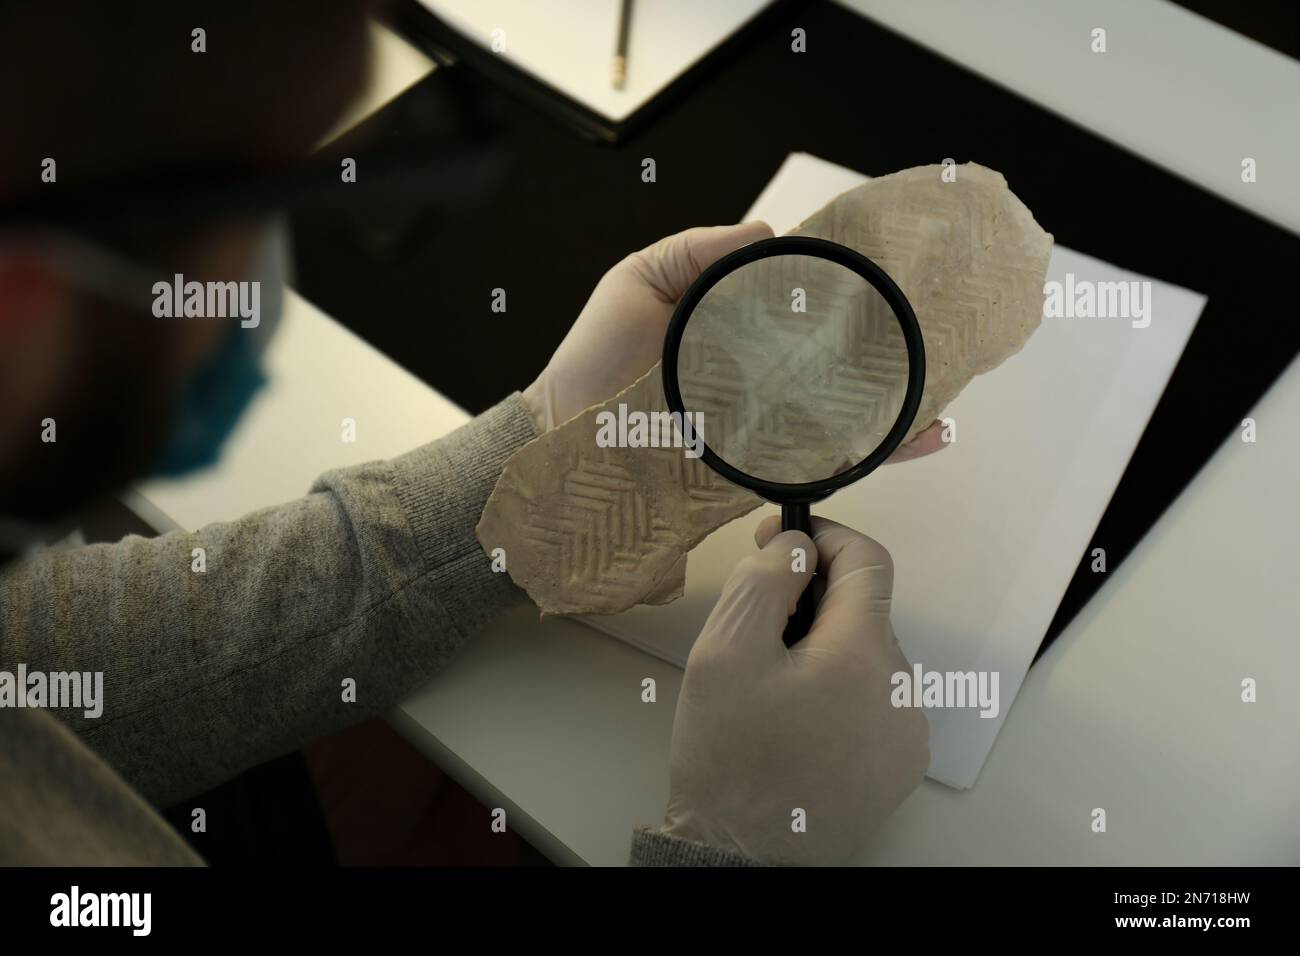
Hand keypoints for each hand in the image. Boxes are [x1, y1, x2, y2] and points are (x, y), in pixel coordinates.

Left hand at [522, 223, 950, 456]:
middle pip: (837, 362)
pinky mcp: (761, 469)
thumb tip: (772, 231)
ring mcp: (764, 425)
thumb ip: (698, 252)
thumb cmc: (593, 360)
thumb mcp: (639, 281)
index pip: (804, 306)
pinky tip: (920, 437)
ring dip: (899, 402)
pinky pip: (822, 462)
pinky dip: (875, 454)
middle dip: (888, 351)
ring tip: (945, 389)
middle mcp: (759, 376)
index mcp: (736, 329)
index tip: (892, 272)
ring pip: (845, 412)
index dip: (847, 291)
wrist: (562, 445)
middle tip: (938, 332)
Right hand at [660, 516, 929, 865]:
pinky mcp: (901, 766)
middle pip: (864, 612)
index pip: (867, 561)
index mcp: (864, 656)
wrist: (739, 857)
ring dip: (826, 651)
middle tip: (756, 631)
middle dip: (813, 604)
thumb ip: (765, 579)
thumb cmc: (726, 758)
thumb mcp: (723, 650)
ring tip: (772, 689)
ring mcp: (908, 733)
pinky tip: (797, 723)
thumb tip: (798, 545)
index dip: (823, 537)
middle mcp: (903, 691)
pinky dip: (841, 693)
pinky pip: (876, 701)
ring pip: (868, 657)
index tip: (781, 541)